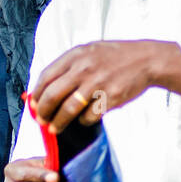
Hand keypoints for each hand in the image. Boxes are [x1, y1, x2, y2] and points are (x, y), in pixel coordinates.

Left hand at [30, 39, 180, 133]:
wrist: (146, 60)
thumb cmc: (114, 58)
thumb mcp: (88, 52)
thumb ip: (68, 67)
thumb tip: (44, 88)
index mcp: (75, 55)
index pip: (46, 77)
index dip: (37, 95)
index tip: (34, 106)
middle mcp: (83, 68)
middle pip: (52, 96)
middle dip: (43, 113)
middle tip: (42, 121)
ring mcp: (97, 84)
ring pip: (67, 110)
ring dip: (58, 123)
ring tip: (55, 129)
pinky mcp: (109, 98)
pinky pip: (88, 117)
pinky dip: (83, 122)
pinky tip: (84, 120)